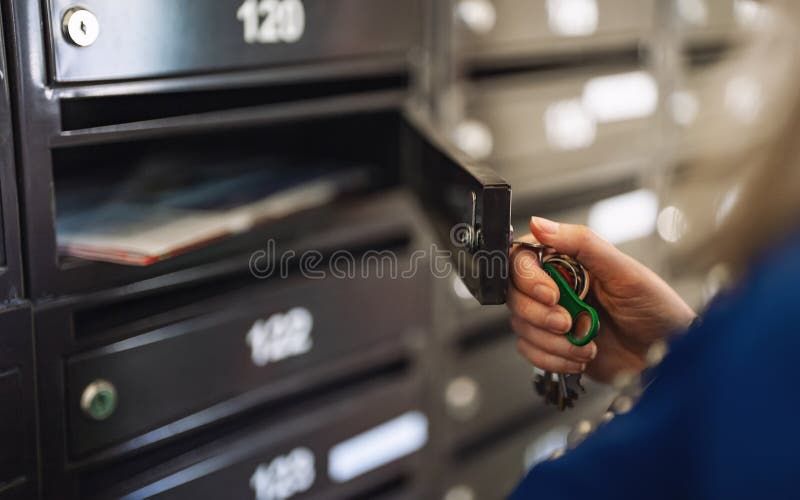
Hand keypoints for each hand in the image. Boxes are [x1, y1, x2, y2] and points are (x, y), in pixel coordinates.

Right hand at [508, 216, 696, 382]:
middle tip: (568, 322)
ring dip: (552, 341)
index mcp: (569, 262)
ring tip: (586, 344)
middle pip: (515, 294)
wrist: (669, 359)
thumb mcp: (623, 271)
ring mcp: (553, 318)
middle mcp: (557, 287)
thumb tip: (540, 224)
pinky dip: (553, 358)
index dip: (529, 278)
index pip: (523, 260)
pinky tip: (579, 357)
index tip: (551, 294)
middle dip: (540, 315)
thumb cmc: (657, 310)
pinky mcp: (554, 346)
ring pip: (522, 325)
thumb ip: (581, 244)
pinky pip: (530, 351)